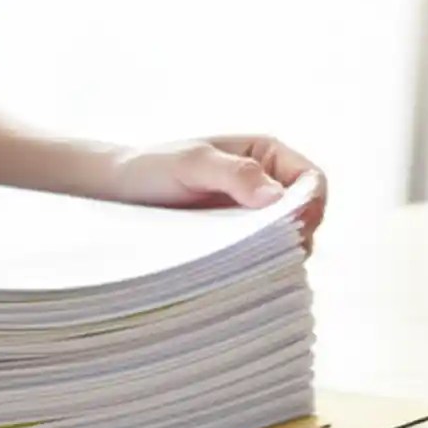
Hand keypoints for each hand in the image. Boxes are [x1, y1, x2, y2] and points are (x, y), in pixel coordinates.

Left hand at [108, 135, 326, 250]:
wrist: (115, 190)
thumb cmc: (151, 167)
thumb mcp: (191, 164)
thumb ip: (234, 173)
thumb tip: (276, 198)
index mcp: (267, 155)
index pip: (313, 181)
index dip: (312, 205)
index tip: (295, 227)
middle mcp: (267, 185)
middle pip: (307, 215)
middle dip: (296, 235)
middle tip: (270, 255)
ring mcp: (252, 215)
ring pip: (286, 240)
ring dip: (276, 254)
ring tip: (249, 264)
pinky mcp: (235, 240)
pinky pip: (260, 255)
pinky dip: (257, 264)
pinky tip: (239, 272)